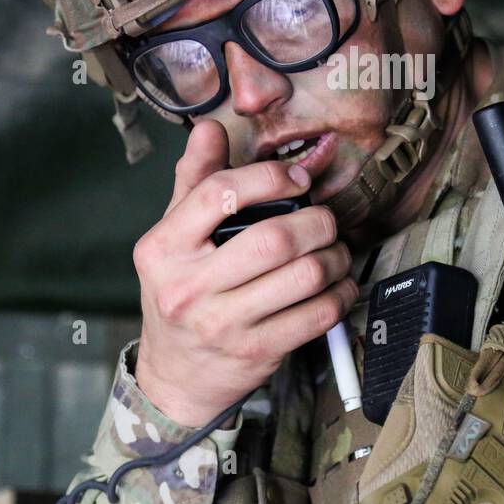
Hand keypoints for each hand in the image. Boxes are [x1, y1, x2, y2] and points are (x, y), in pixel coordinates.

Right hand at [132, 120, 357, 427]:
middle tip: (325, 219)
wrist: (175, 376)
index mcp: (163, 248)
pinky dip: (341, 293)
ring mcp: (222, 324)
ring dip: (335, 257)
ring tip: (335, 250)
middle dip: (317, 221)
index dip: (270, 176)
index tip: (296, 178)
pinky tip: (338, 284)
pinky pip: (318, 315)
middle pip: (274, 238)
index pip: (219, 193)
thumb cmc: (179, 292)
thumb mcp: (172, 237)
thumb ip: (193, 180)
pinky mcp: (257, 353)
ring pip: (304, 276)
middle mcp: (187, 287)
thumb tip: (210, 127)